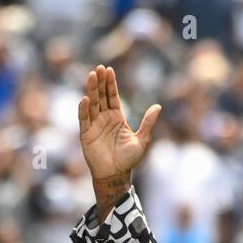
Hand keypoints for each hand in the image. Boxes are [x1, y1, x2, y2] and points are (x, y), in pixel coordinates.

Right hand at [77, 64, 160, 215]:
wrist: (115, 175)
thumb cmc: (128, 160)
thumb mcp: (142, 140)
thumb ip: (148, 123)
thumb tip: (158, 107)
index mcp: (117, 118)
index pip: (112, 96)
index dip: (110, 84)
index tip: (109, 69)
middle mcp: (104, 118)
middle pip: (101, 96)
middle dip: (100, 82)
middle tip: (99, 68)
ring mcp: (94, 125)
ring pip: (92, 103)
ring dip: (91, 90)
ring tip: (92, 76)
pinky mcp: (86, 134)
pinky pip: (84, 119)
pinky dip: (83, 109)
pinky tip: (85, 99)